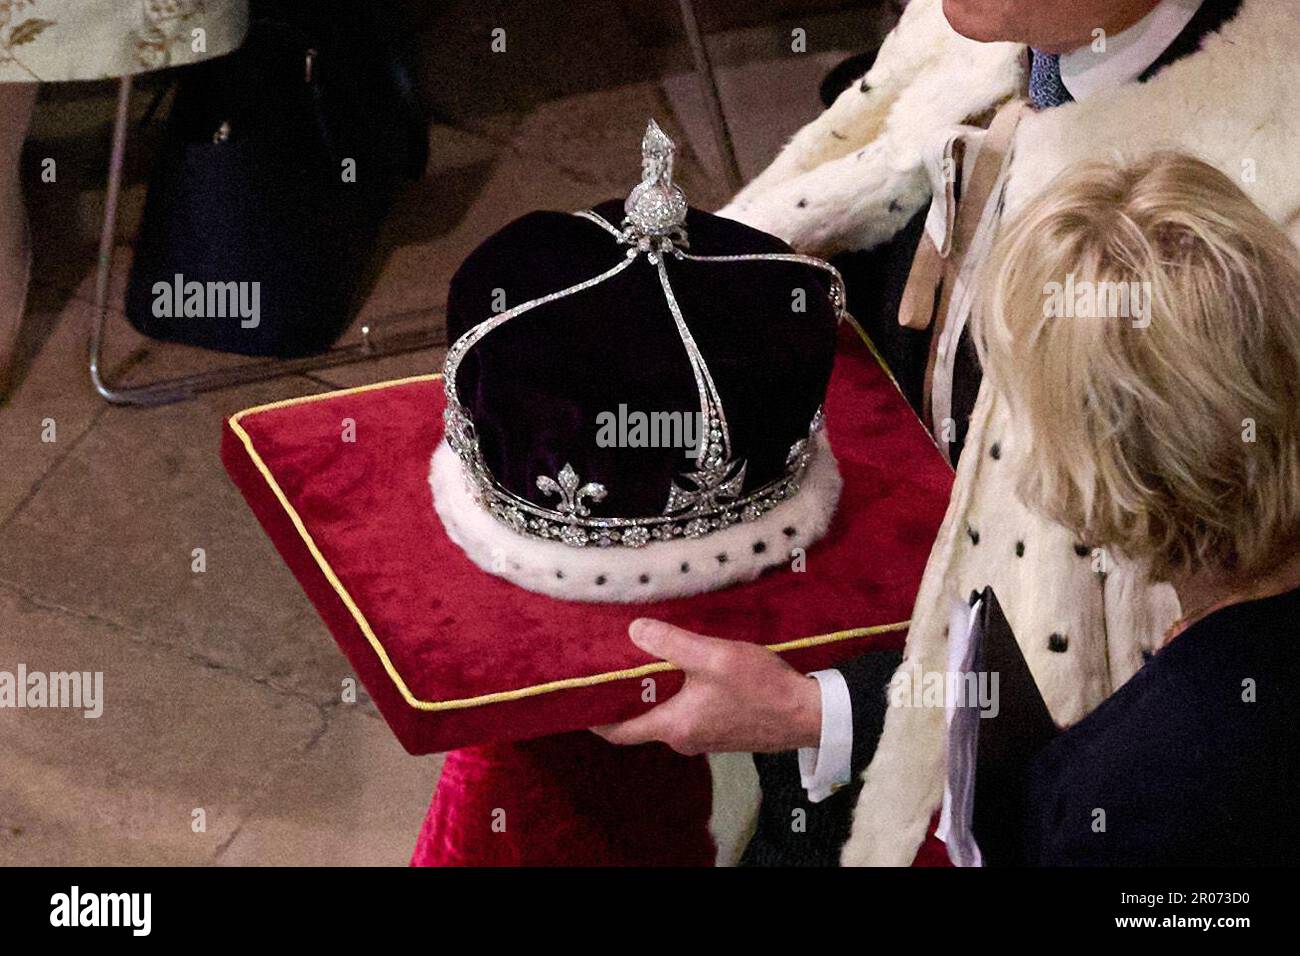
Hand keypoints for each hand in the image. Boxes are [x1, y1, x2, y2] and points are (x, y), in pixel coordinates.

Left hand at [592, 618, 821, 754]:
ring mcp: (704, 737)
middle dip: (623, 697)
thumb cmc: (761, 689)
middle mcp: (683, 739)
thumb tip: (634, 630)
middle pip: (639, 721)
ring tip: (642, 660)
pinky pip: (687, 714)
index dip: (592, 717)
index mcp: (673, 726)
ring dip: (652, 693)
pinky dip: (675, 695)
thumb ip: (672, 643)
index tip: (575, 696)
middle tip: (608, 665)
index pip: (618, 731)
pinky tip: (682, 669)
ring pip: (665, 715)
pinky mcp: (722, 730)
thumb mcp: (714, 657)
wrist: (808, 714)